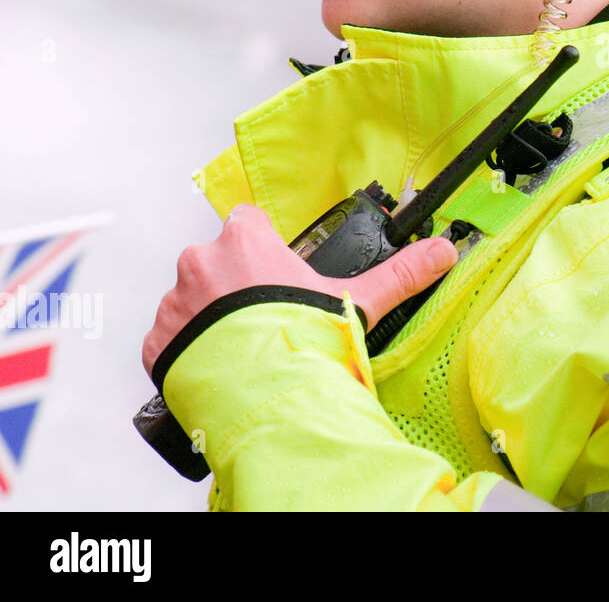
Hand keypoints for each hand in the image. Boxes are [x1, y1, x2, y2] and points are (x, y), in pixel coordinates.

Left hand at [143, 203, 457, 374]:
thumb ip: (400, 272)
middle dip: (235, 285)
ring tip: (243, 349)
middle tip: (265, 317)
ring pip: (190, 301)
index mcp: (245, 240)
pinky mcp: (156, 343)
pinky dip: (189, 351)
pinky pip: (170, 339)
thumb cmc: (302, 339)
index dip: (263, 245)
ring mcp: (174, 303)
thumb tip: (444, 250)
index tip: (276, 271)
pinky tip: (220, 368)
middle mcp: (201, 262)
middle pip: (217, 262)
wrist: (261, 395)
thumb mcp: (357, 301)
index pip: (247, 222)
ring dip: (209, 318)